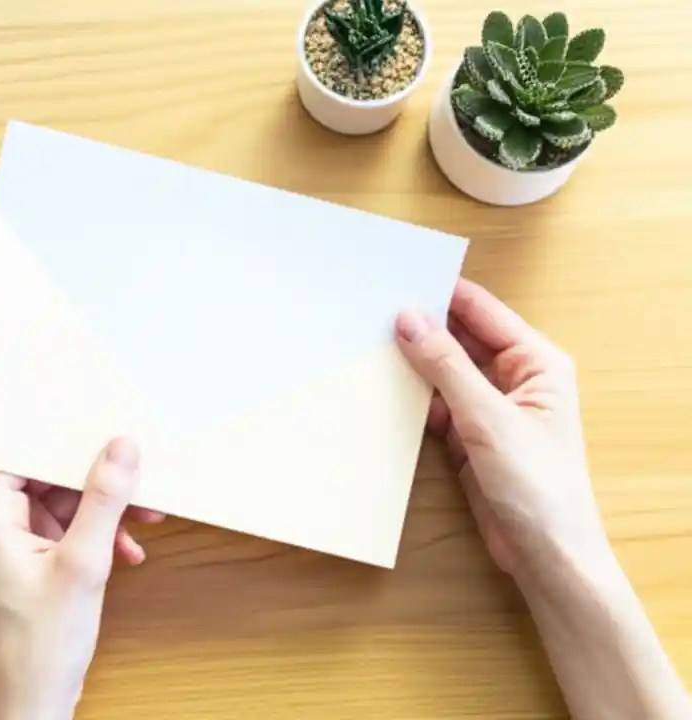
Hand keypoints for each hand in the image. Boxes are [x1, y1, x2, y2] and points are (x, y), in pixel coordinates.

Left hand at [0, 438, 162, 719]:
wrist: (34, 702)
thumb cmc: (43, 643)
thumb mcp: (84, 562)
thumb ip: (103, 501)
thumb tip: (120, 448)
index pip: (20, 459)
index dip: (59, 448)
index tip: (99, 439)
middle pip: (45, 483)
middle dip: (94, 487)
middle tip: (137, 487)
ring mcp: (10, 553)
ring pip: (60, 511)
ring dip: (101, 516)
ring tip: (142, 524)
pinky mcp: (28, 572)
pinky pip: (62, 537)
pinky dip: (93, 541)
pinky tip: (125, 555)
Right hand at [394, 279, 609, 577]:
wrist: (546, 554)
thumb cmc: (537, 486)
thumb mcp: (487, 418)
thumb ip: (446, 365)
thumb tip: (408, 318)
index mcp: (537, 362)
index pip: (482, 311)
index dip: (441, 294)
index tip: (394, 280)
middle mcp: (516, 378)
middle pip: (460, 338)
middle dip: (420, 327)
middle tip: (370, 312)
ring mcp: (491, 408)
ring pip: (443, 371)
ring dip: (412, 364)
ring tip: (367, 345)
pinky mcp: (470, 436)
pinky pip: (435, 404)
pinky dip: (412, 399)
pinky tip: (381, 389)